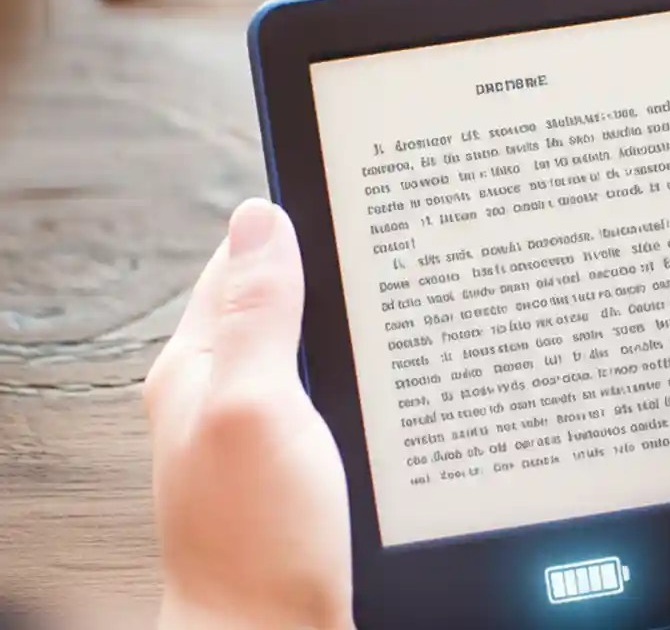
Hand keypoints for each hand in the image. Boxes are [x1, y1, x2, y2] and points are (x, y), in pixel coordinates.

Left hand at [144, 199, 352, 629]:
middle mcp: (223, 392)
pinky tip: (394, 380)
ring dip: (348, 326)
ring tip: (403, 300)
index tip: (351, 198)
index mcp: (197, 366)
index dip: (292, 224)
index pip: (241, 262)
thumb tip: (259, 217)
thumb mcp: (255, 408)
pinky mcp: (297, 466)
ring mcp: (260, 431)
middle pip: (277, 301)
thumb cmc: (256, 539)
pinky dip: (358, 376)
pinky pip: (326, 396)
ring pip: (308, 349)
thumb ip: (257, 314)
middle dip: (329, 271)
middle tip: (393, 244)